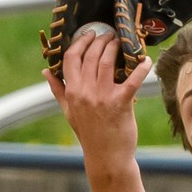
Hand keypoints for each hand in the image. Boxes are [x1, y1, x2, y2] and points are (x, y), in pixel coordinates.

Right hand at [44, 28, 153, 169]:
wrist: (106, 157)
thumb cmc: (88, 133)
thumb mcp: (69, 112)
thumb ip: (57, 90)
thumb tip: (45, 71)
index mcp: (72, 91)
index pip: (70, 58)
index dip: (80, 41)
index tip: (89, 33)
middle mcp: (85, 91)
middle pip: (90, 55)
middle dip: (100, 40)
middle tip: (109, 34)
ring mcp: (103, 97)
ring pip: (107, 61)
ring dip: (115, 47)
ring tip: (121, 41)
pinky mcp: (121, 103)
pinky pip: (132, 79)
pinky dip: (140, 67)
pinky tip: (146, 60)